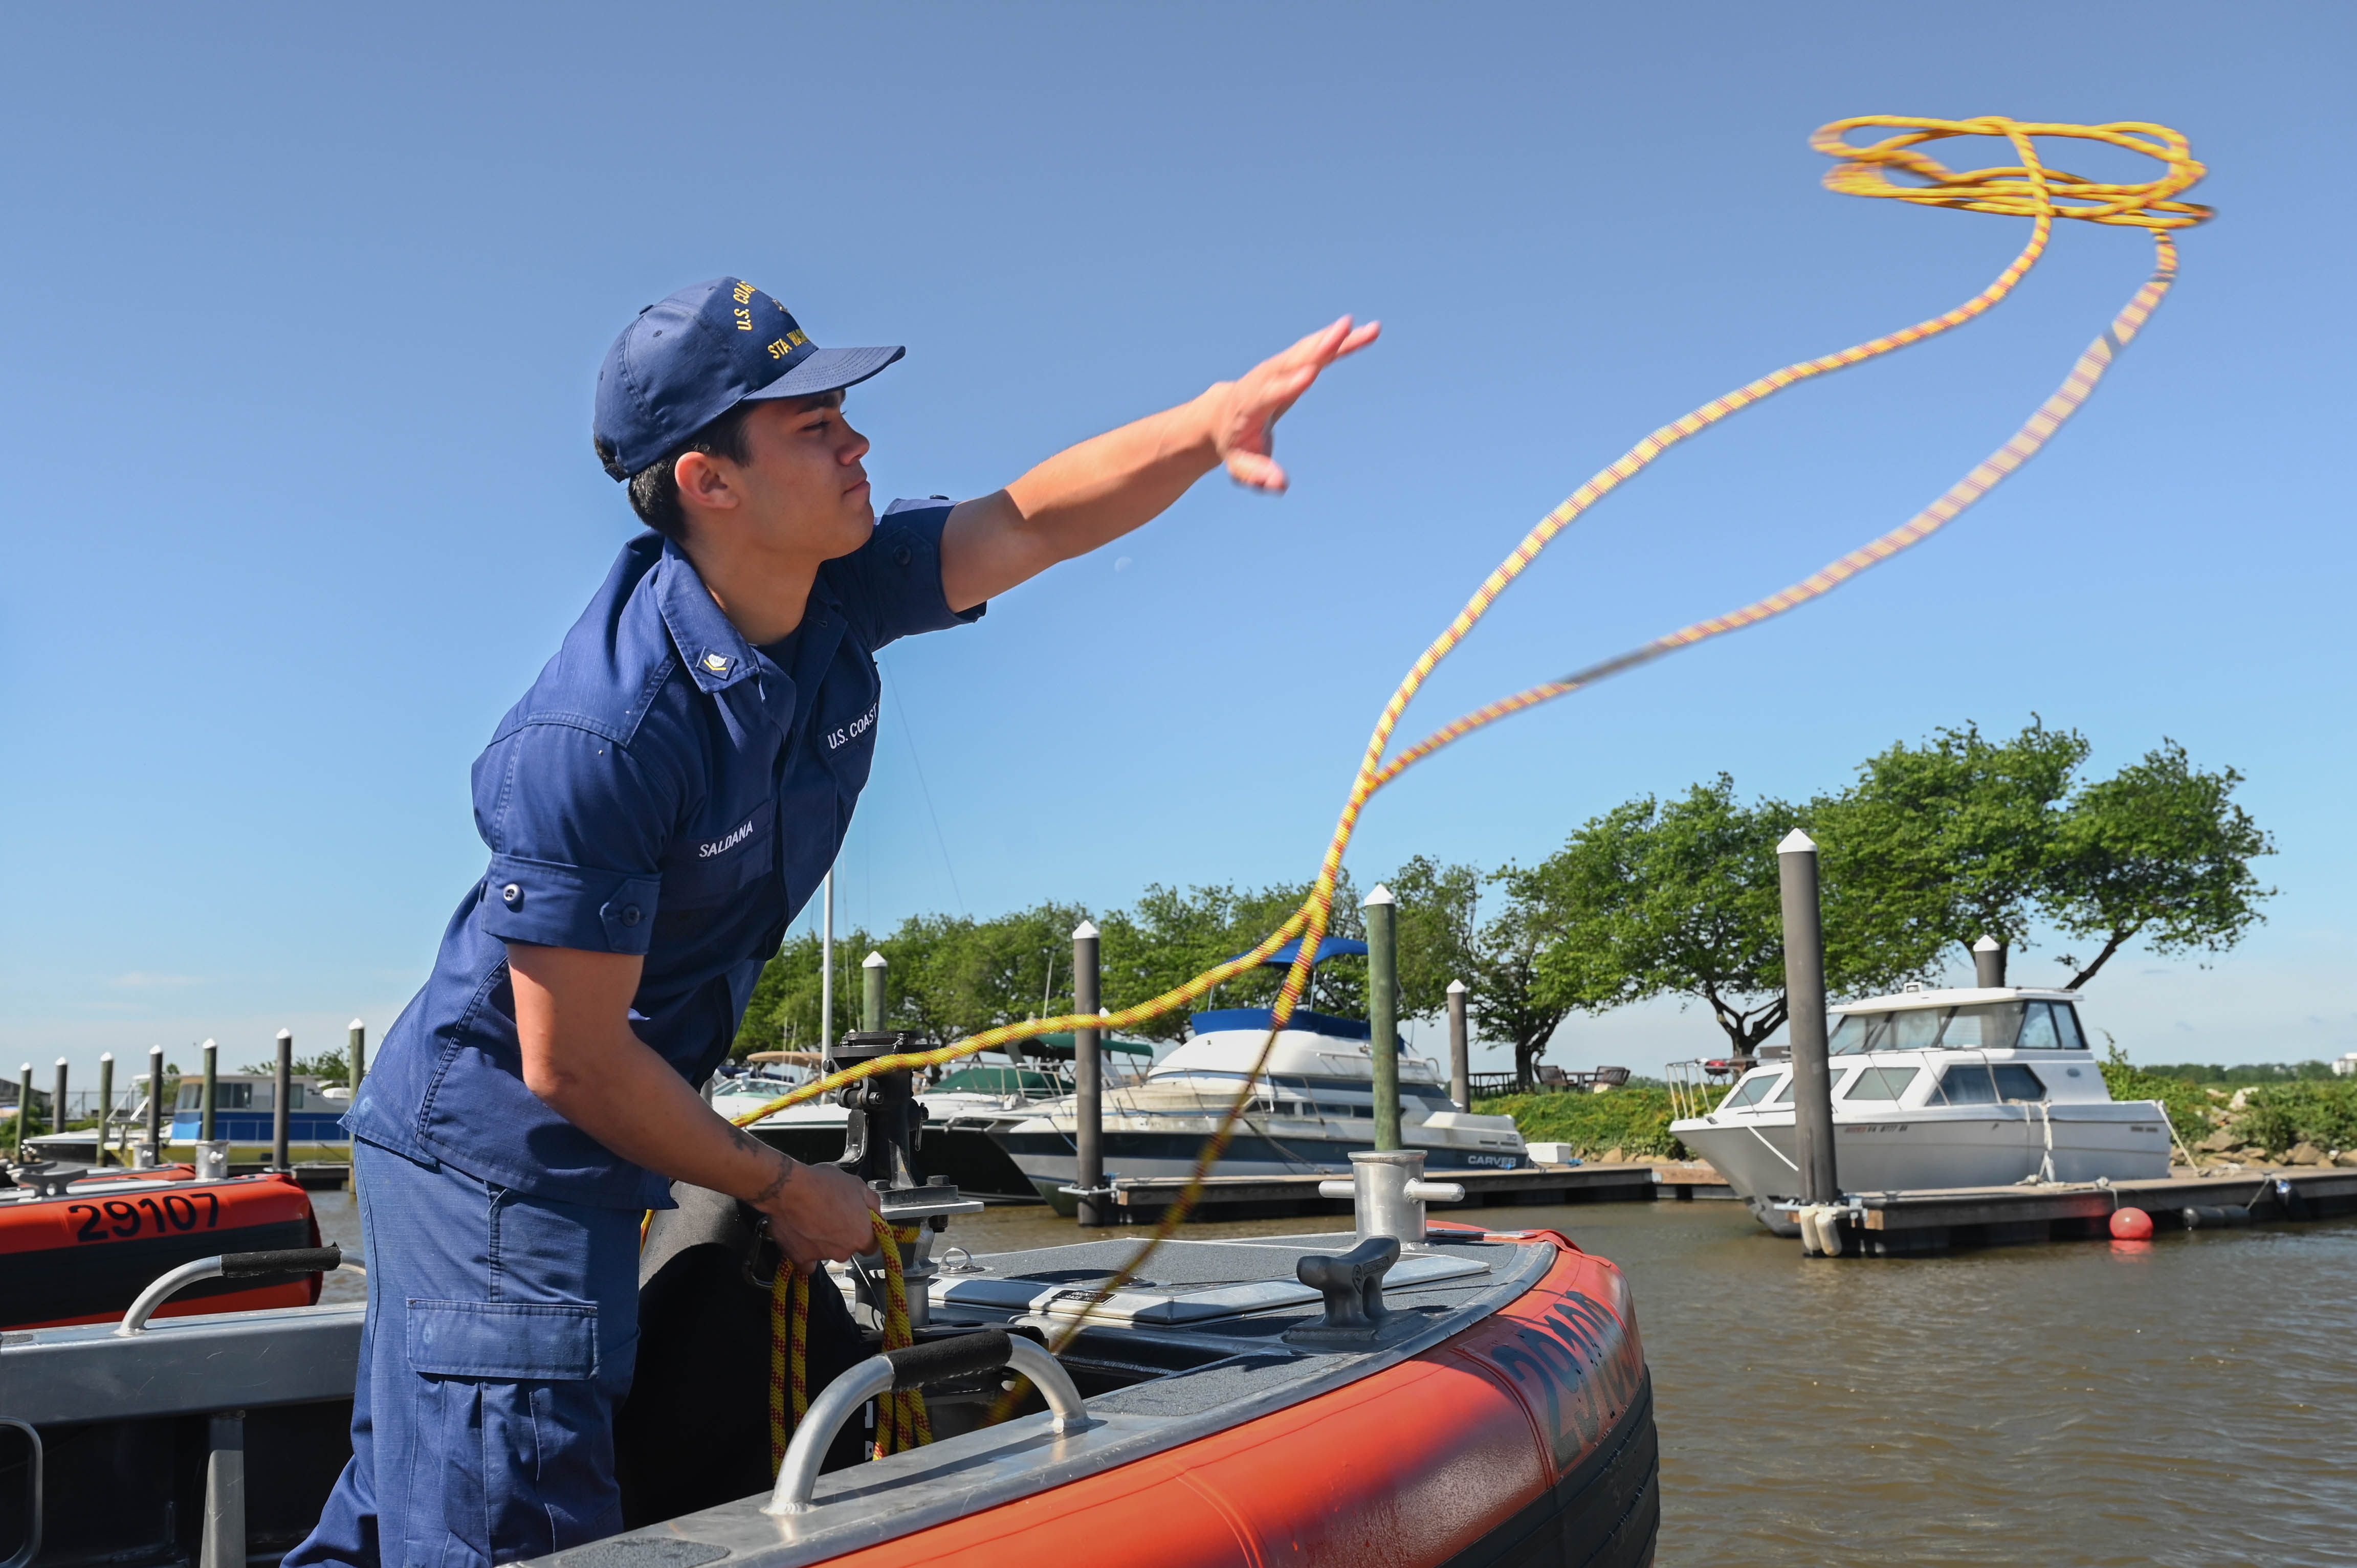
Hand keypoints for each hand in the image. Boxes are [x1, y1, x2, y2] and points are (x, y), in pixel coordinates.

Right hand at [751, 1155, 881, 1274]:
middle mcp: (844, 1251)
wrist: (788, 1189)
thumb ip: (871, 1203)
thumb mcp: (856, 1185)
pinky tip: (801, 1240)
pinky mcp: (800, 1259)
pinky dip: (805, 1255)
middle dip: (842, 1236)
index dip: (866, 1234)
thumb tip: (876, 1213)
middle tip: (831, 1215)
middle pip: (848, 1248)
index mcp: (861, 1235)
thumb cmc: (824, 1184)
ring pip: (827, 1253)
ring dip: (823, 1242)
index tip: (858, 1225)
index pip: (872, 1246)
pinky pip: (807, 1263)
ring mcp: (821, 1257)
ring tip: (811, 1220)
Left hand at [1210, 315, 1380, 491]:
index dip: (1289, 383)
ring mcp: (1280, 367)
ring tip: (1371, 330)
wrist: (1223, 414)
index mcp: (1251, 403)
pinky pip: (1320, 349)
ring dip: (1339, 338)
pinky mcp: (1295, 363)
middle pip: (1294, 360)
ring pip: (1310, 349)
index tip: (1310, 373)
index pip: (1271, 391)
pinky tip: (1368, 333)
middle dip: (1319, 347)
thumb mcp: (1240, 464)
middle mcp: (1266, 378)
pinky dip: (1342, 340)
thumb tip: (1280, 485)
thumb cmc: (1234, 443)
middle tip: (1343, 331)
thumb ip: (1257, 474)